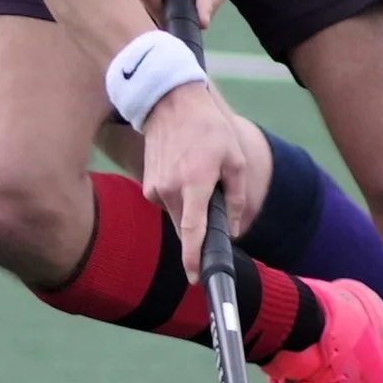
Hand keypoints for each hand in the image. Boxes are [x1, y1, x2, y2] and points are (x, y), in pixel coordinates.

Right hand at [139, 82, 259, 280]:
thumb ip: (235, 198)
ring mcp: (154, 188)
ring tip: (198, 175)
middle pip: (186, 227)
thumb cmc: (209, 129)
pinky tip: (184, 172)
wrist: (170, 103)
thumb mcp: (234, 159)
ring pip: (176, 216)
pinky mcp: (147, 185)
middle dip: (199, 228)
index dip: (193, 257)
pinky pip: (167, 203)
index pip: (192, 230)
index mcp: (195, 183)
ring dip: (189, 208)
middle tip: (212, 203)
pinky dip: (178, 197)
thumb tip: (233, 229)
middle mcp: (170, 190)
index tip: (195, 278)